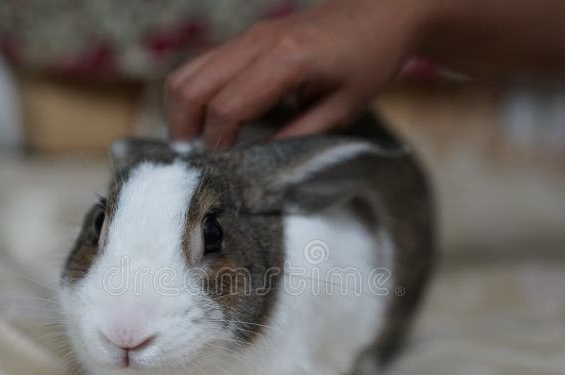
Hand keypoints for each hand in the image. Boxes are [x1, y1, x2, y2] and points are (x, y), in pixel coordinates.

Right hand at [166, 0, 428, 147]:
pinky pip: (202, 66)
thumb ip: (300, 137)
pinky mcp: (246, 37)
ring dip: (183, 112)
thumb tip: (258, 166)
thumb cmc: (370, 59)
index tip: (220, 169)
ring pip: (186, 72)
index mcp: (286, 59)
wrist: (381, 10)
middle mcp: (257, 41)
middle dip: (184, 129)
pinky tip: (212, 121)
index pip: (226, 107)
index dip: (216, 144)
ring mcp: (248, 35)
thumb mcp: (343, 108)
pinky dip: (196, 96)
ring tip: (198, 143)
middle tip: (195, 161)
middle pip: (189, 86)